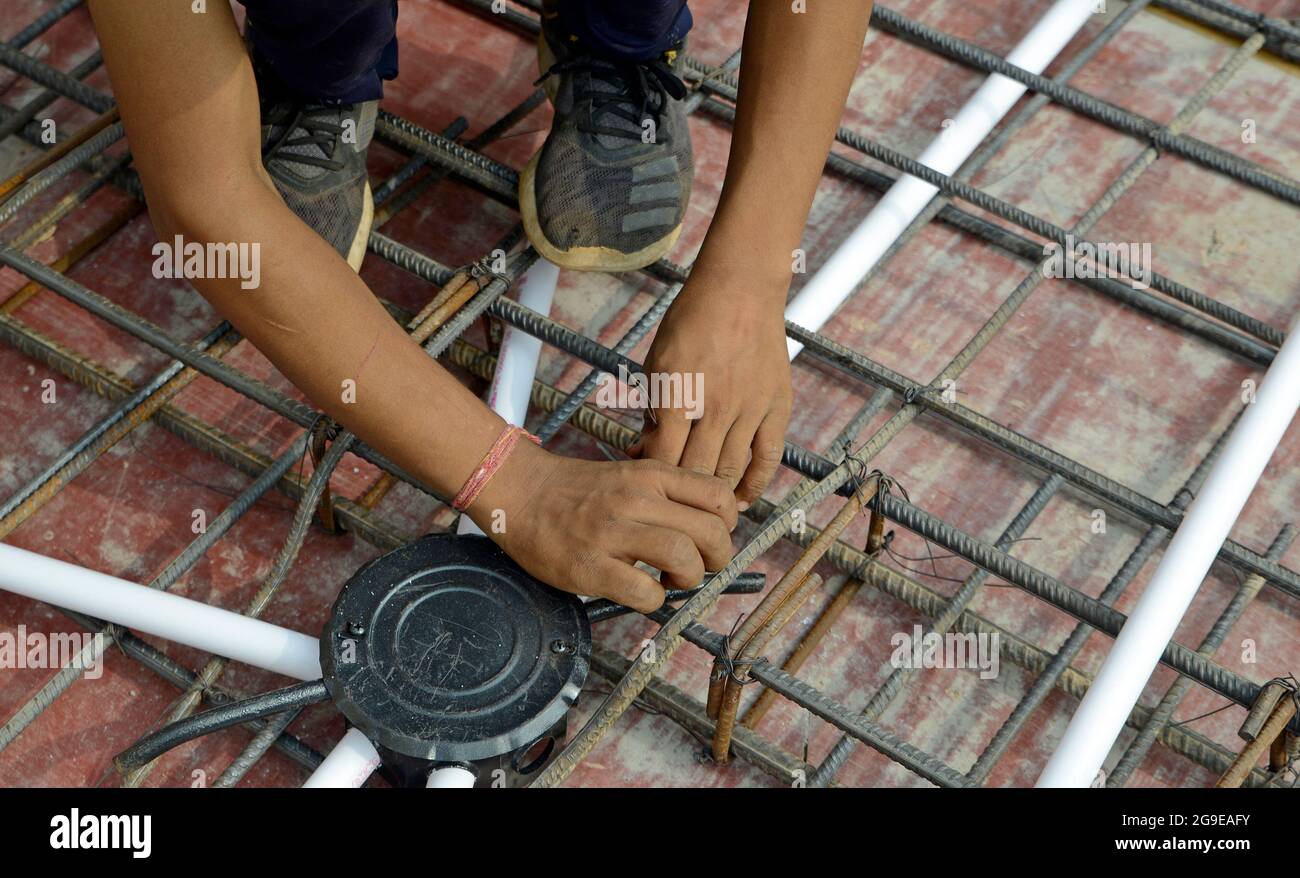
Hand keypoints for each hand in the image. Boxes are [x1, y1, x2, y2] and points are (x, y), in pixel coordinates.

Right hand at [470, 442, 736, 612]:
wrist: (520, 492)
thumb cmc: (579, 492)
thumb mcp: (631, 475)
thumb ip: (668, 495)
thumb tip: (709, 530)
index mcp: (651, 475)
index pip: (719, 496)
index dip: (728, 525)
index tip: (712, 537)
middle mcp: (637, 499)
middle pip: (711, 532)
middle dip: (717, 559)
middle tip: (699, 566)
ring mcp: (612, 533)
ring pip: (684, 558)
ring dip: (688, 579)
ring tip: (671, 579)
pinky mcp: (590, 567)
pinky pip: (646, 593)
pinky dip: (653, 601)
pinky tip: (640, 593)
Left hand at [636, 281, 790, 508]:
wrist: (739, 290)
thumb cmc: (690, 323)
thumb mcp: (656, 364)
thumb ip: (653, 410)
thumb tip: (645, 450)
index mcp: (679, 395)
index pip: (662, 457)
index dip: (651, 478)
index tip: (646, 486)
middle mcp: (715, 406)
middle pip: (695, 471)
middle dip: (680, 494)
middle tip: (671, 507)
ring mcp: (749, 409)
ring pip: (731, 470)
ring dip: (714, 496)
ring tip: (701, 512)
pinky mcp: (776, 407)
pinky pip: (768, 457)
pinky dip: (755, 484)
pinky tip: (741, 499)